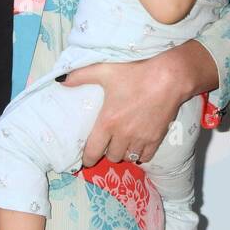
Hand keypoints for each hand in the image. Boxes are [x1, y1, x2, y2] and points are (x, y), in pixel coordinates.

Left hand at [60, 51, 188, 166]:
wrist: (168, 77)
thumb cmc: (135, 72)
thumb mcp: (105, 71)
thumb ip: (81, 76)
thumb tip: (61, 81)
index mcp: (107, 122)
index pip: (92, 152)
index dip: (87, 158)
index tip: (86, 158)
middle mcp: (123, 135)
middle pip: (111, 156)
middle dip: (107, 151)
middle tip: (108, 142)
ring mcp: (140, 139)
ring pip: (127, 157)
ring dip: (123, 152)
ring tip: (122, 143)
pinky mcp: (156, 139)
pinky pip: (145, 157)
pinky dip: (140, 154)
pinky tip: (138, 145)